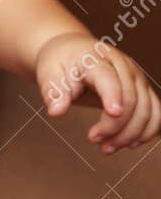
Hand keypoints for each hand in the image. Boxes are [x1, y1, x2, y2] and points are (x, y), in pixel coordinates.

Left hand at [37, 32, 160, 153]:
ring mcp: (136, 78)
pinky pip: (155, 114)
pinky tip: (128, 144)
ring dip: (131, 134)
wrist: (71, 51)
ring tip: (107, 148)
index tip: (113, 113)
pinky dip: (145, 132)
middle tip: (93, 139)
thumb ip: (53, 91)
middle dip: (115, 126)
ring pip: (147, 110)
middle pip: (131, 99)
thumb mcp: (48, 72)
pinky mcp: (142, 90)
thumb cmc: (60, 61)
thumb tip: (56, 111)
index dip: (113, 96)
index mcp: (97, 59)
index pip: (109, 78)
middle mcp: (123, 66)